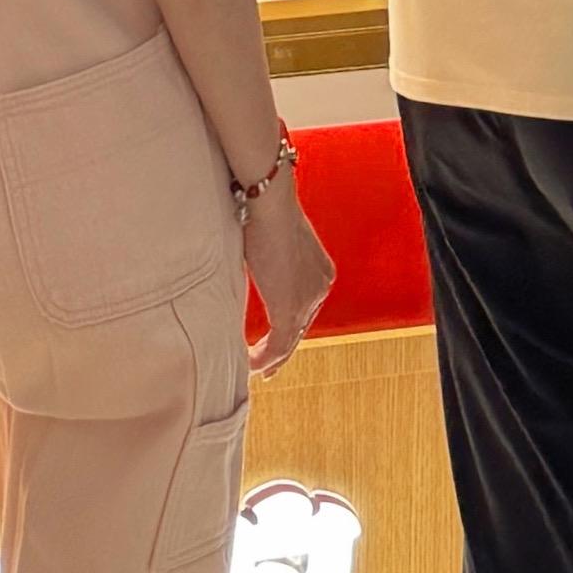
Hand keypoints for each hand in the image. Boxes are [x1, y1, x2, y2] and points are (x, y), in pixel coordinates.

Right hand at [242, 167, 333, 369]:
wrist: (269, 203)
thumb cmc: (267, 210)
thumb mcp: (275, 241)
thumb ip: (274, 262)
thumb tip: (259, 267)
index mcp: (320, 271)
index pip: (306, 308)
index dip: (291, 327)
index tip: (276, 339)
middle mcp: (320, 287)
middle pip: (301, 328)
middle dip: (283, 350)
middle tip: (269, 367)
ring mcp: (307, 300)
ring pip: (290, 341)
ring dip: (272, 358)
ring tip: (258, 370)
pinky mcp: (289, 309)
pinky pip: (278, 345)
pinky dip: (264, 358)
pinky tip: (251, 364)